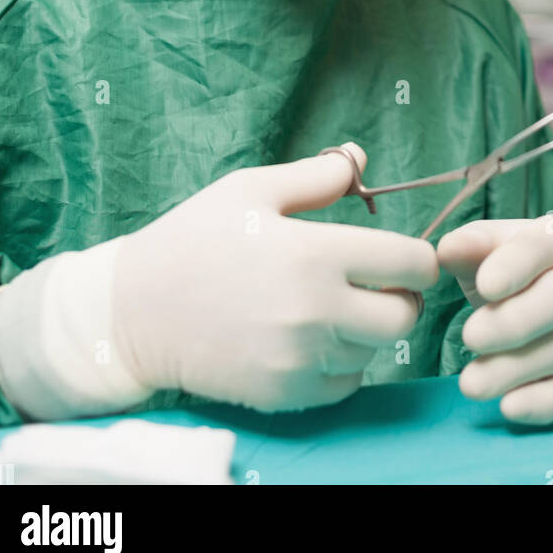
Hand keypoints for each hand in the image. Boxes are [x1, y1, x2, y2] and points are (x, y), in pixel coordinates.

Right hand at [113, 144, 436, 412]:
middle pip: (405, 317)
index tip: (400, 256)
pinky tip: (312, 338)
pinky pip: (345, 383)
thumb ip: (316, 175)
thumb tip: (360, 159)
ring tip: (333, 307)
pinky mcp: (285, 394)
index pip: (412, 263)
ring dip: (367, 330)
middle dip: (400, 297)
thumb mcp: (251, 189)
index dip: (417, 257)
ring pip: (376, 351)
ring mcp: (301, 359)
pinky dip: (341, 363)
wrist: (135, 311)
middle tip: (374, 285)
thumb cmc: (194, 239)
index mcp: (315, 253)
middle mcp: (317, 312)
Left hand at [437, 216, 552, 424]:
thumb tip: (445, 251)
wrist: (538, 288)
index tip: (485, 286)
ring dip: (519, 369)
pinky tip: (507, 408)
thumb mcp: (487, 246)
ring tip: (471, 383)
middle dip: (516, 322)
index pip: (545, 247)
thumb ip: (469, 245)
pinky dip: (544, 403)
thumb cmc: (507, 263)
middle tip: (471, 337)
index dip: (516, 267)